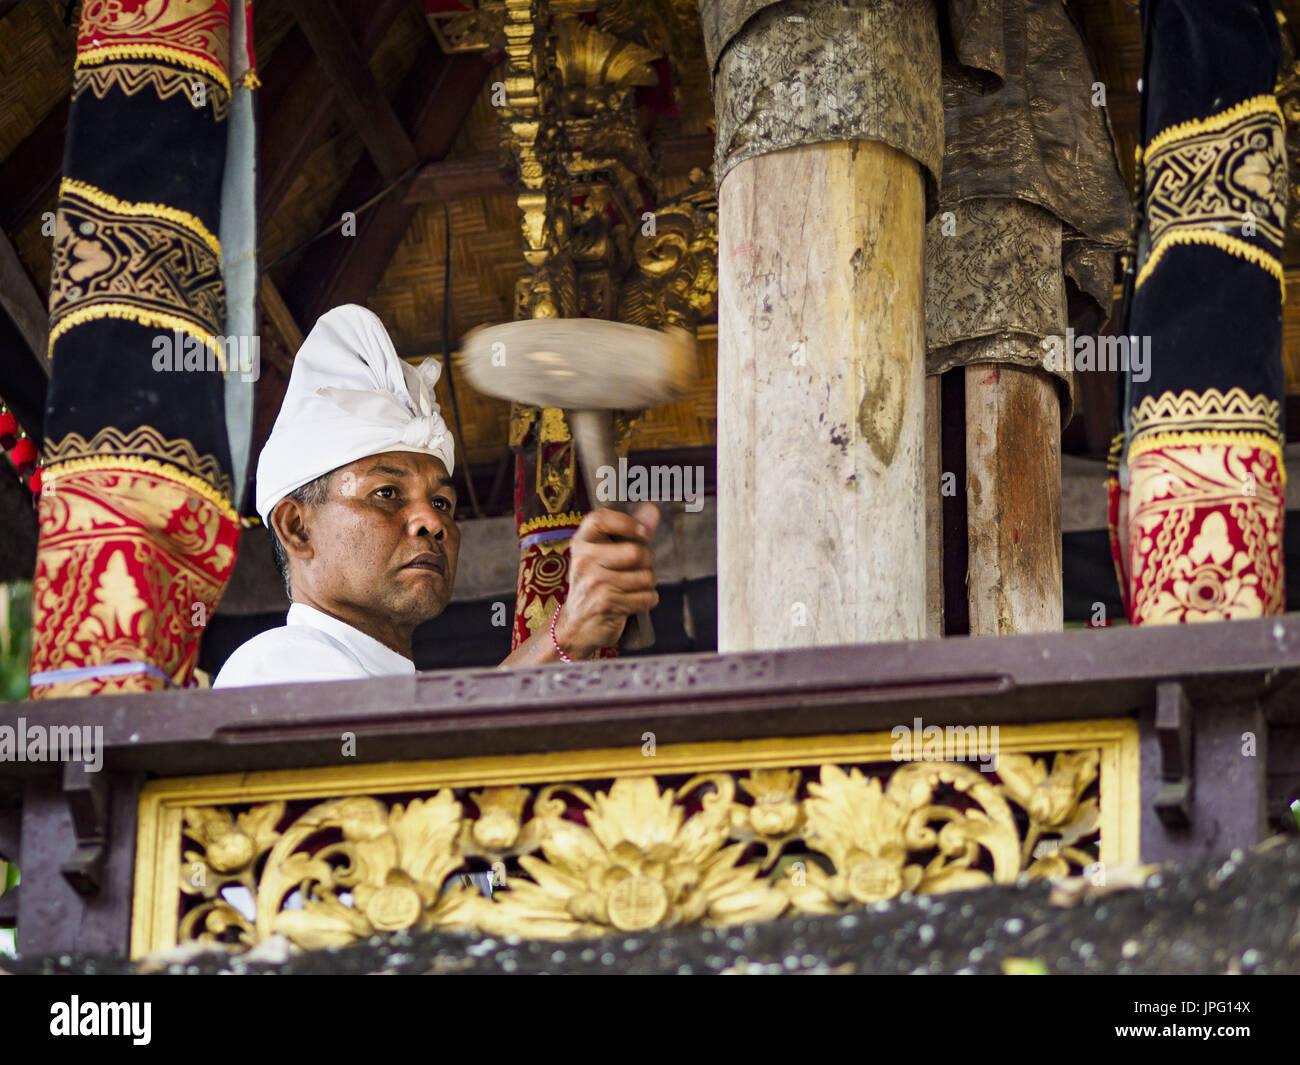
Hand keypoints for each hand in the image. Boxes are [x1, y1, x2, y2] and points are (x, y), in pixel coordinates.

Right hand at [556, 502, 659, 658]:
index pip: (599, 519)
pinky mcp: (607, 605)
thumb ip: (630, 531)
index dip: (626, 522)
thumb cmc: (595, 582)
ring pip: (645, 577)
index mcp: (581, 543)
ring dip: (647, 584)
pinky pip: (647, 597)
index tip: (641, 532)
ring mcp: (594, 584)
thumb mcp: (603, 553)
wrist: (577, 624)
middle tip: (637, 568)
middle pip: (636, 552)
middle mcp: (584, 561)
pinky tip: (631, 601)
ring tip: (631, 587)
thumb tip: (652, 509)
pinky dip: (647, 600)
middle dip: (647, 561)